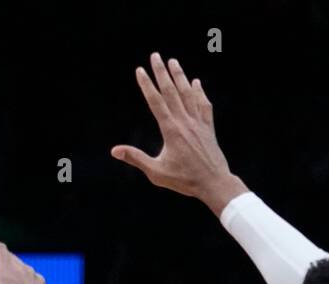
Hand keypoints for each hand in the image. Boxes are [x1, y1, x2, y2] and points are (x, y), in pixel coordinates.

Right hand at [111, 52, 245, 214]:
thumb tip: (114, 150)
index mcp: (171, 130)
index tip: (140, 70)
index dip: (147, 85)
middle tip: (155, 55)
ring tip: (173, 61)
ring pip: (188, 94)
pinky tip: (196, 83)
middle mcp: (185, 122)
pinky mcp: (208, 128)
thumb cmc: (184, 180)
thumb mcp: (156, 173)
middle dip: (162, 72)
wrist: (214, 183)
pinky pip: (203, 105)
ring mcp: (198, 123)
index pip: (156, 102)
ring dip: (180, 76)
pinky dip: (199, 93)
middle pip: (171, 91)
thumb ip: (136, 158)